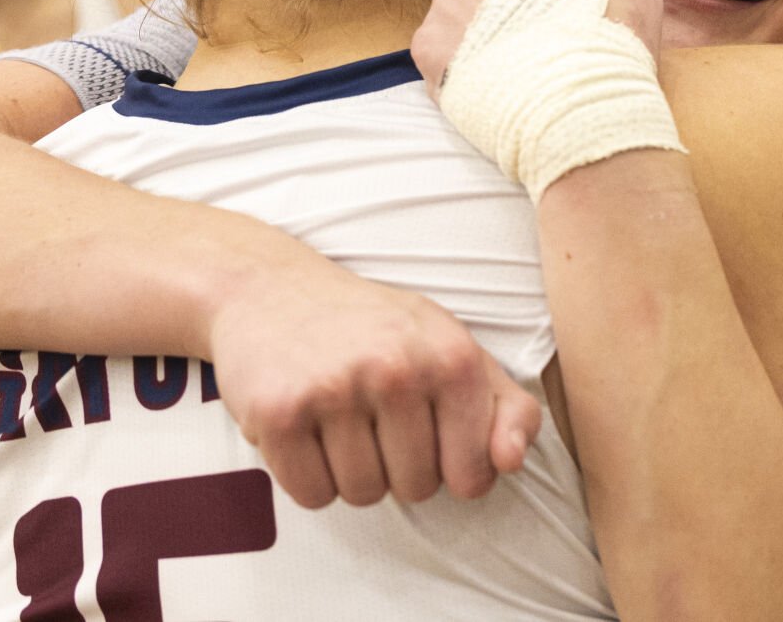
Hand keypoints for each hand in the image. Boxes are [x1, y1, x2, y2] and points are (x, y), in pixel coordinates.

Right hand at [207, 247, 540, 509]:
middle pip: (416, 489)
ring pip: (363, 495)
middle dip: (396, 466)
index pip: (473, 475)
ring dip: (350, 471)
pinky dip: (307, 475)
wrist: (271, 288)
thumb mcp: (450, 347)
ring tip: (336, 416)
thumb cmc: (372, 327)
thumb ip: (504, 406)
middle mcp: (398, 369)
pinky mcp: (280, 413)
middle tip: (370, 413)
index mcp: (452, 356)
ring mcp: (336, 389)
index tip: (427, 432)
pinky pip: (312, 495)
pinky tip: (304, 426)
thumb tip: (512, 461)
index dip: (449, 468)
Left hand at [413, 0, 663, 101]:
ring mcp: (450, 3)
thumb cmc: (612, 51)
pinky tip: (483, 86)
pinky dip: (454, 67)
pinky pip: (436, 50)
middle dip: (506, 7)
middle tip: (530, 46)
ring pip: (458, 13)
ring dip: (476, 35)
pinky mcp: (428, 46)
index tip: (557, 18)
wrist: (576, 111)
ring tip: (505, 72)